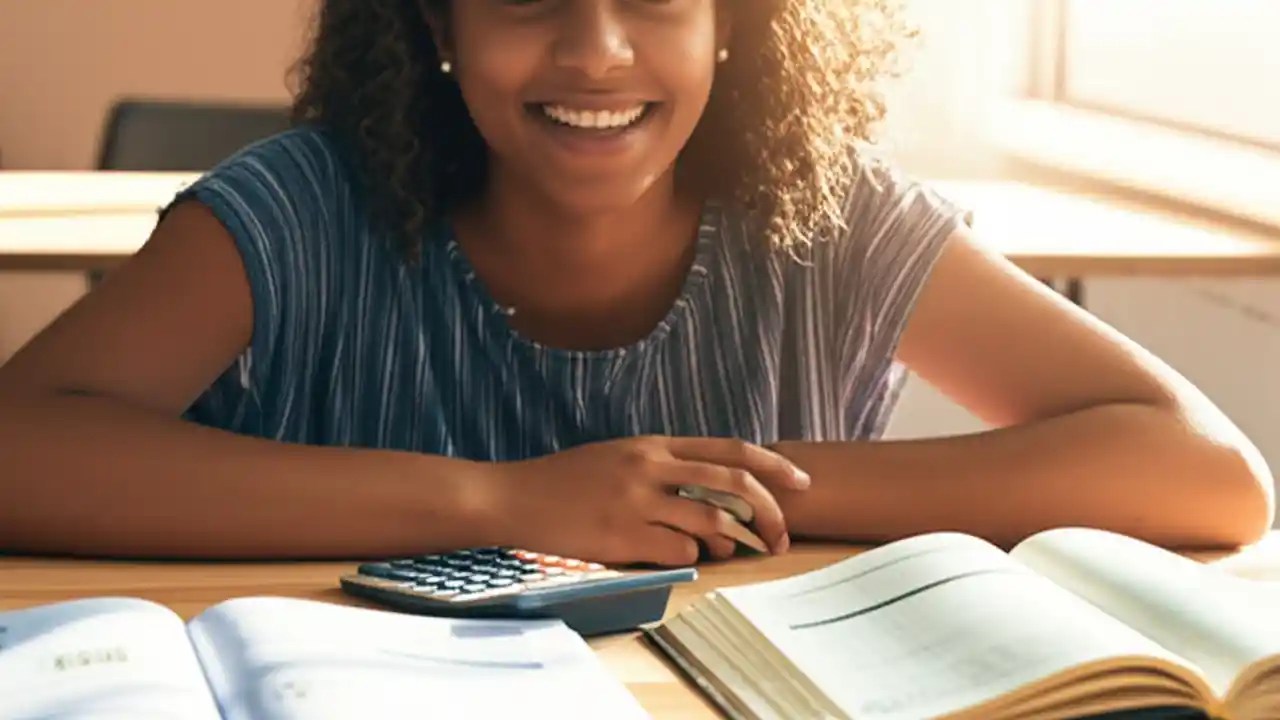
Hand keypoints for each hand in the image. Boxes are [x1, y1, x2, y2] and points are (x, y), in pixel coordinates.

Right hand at [486, 436, 810, 566]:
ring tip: (731, 549)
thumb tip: (715, 506)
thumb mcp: (620, 458)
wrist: (515, 497)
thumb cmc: (567, 481)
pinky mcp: (622, 535)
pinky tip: (676, 553)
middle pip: (733, 484)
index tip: (801, 482)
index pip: (730, 449)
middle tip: (782, 535)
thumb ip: (666, 471)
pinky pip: (679, 548)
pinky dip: (691, 554)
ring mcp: (637, 500)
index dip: (773, 466)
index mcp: (654, 445)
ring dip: (732, 540)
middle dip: (769, 512)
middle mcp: (651, 467)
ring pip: (712, 519)